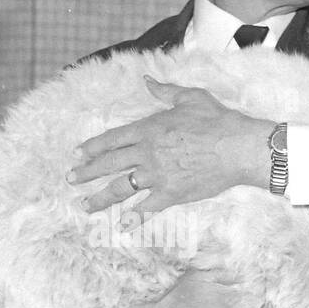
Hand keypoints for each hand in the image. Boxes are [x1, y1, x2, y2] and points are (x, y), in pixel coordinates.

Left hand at [68, 78, 269, 214]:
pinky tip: (121, 226)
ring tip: (85, 205)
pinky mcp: (171, 194)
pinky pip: (146, 209)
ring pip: (120, 188)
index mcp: (149, 129)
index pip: (112, 139)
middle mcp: (147, 153)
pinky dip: (133, 218)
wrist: (237, 148)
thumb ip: (164, 91)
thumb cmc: (217, 120)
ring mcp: (157, 176)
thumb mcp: (189, 97)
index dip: (93, 147)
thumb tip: (147, 81)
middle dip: (86, 172)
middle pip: (109, 164)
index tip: (78, 154)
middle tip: (71, 179)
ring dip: (100, 198)